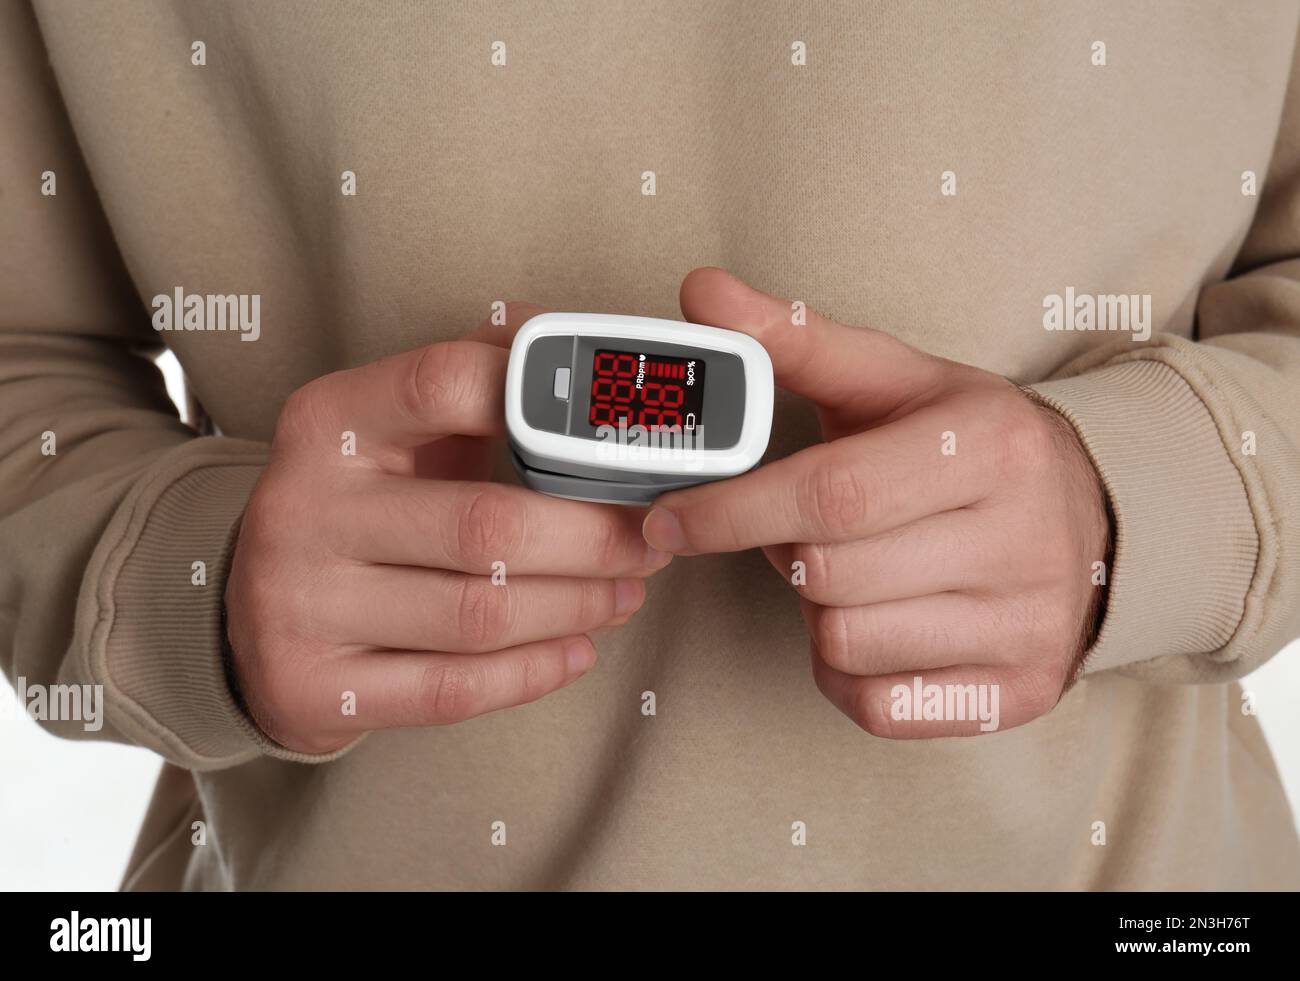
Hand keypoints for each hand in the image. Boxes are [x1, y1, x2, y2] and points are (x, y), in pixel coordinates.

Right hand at [225, 304, 670, 753]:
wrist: (251, 616)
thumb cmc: (359, 507)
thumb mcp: (395, 428)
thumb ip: (476, 380)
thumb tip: (578, 340)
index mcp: (329, 420)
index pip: (444, 382)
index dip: (546, 400)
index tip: (623, 434)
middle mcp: (303, 506)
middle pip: (485, 523)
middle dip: (593, 537)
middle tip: (651, 539)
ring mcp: (298, 603)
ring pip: (479, 614)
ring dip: (578, 606)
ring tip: (627, 592)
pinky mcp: (312, 686)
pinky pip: (454, 689)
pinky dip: (534, 672)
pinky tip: (579, 649)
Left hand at [642, 269, 1109, 736]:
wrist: (1086, 516)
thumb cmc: (967, 443)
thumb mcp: (892, 380)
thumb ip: (793, 339)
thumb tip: (701, 291)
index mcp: (990, 445)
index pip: (834, 494)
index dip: (735, 511)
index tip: (671, 520)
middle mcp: (1023, 539)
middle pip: (828, 575)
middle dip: (784, 553)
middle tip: (802, 529)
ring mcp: (1027, 624)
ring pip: (845, 641)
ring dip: (816, 609)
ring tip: (851, 567)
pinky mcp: (1017, 691)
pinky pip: (876, 705)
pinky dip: (845, 668)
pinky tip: (872, 620)